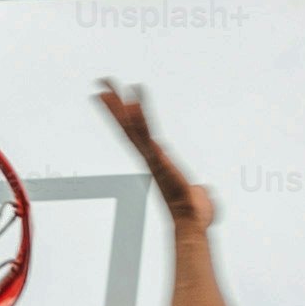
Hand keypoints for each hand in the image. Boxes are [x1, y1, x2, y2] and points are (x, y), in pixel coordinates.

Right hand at [94, 80, 214, 232]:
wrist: (192, 220)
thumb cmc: (194, 211)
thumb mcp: (195, 192)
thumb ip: (197, 189)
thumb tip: (202, 193)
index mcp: (157, 160)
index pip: (138, 132)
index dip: (126, 115)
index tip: (117, 99)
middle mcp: (150, 157)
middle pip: (127, 126)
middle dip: (114, 105)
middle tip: (102, 84)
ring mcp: (152, 158)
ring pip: (132, 127)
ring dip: (120, 106)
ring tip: (109, 87)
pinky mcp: (158, 158)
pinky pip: (146, 133)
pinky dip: (140, 116)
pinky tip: (133, 100)